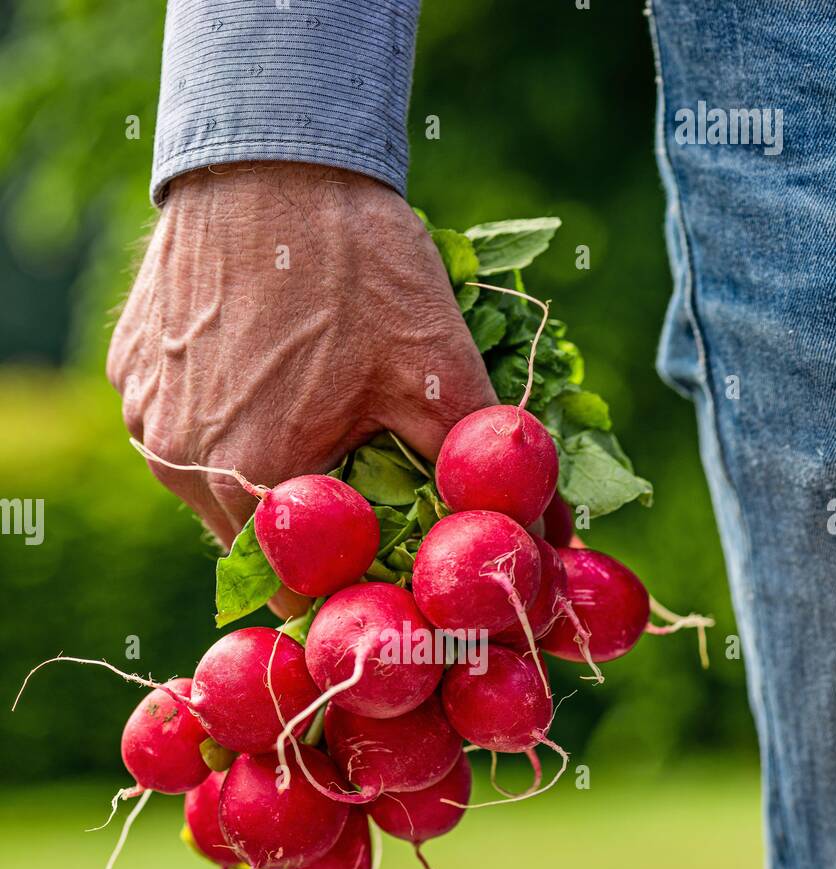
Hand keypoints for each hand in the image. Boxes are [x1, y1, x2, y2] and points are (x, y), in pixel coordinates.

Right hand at [107, 161, 495, 610]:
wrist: (272, 151)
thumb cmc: (358, 264)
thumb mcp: (438, 371)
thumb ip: (483, 465)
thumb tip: (545, 535)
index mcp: (252, 479)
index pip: (301, 589)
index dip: (350, 577)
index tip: (388, 547)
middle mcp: (181, 465)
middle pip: (258, 542)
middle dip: (314, 523)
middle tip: (360, 468)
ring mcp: (145, 418)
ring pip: (216, 488)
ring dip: (266, 470)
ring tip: (313, 407)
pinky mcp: (128, 374)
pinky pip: (182, 430)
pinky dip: (223, 421)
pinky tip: (264, 370)